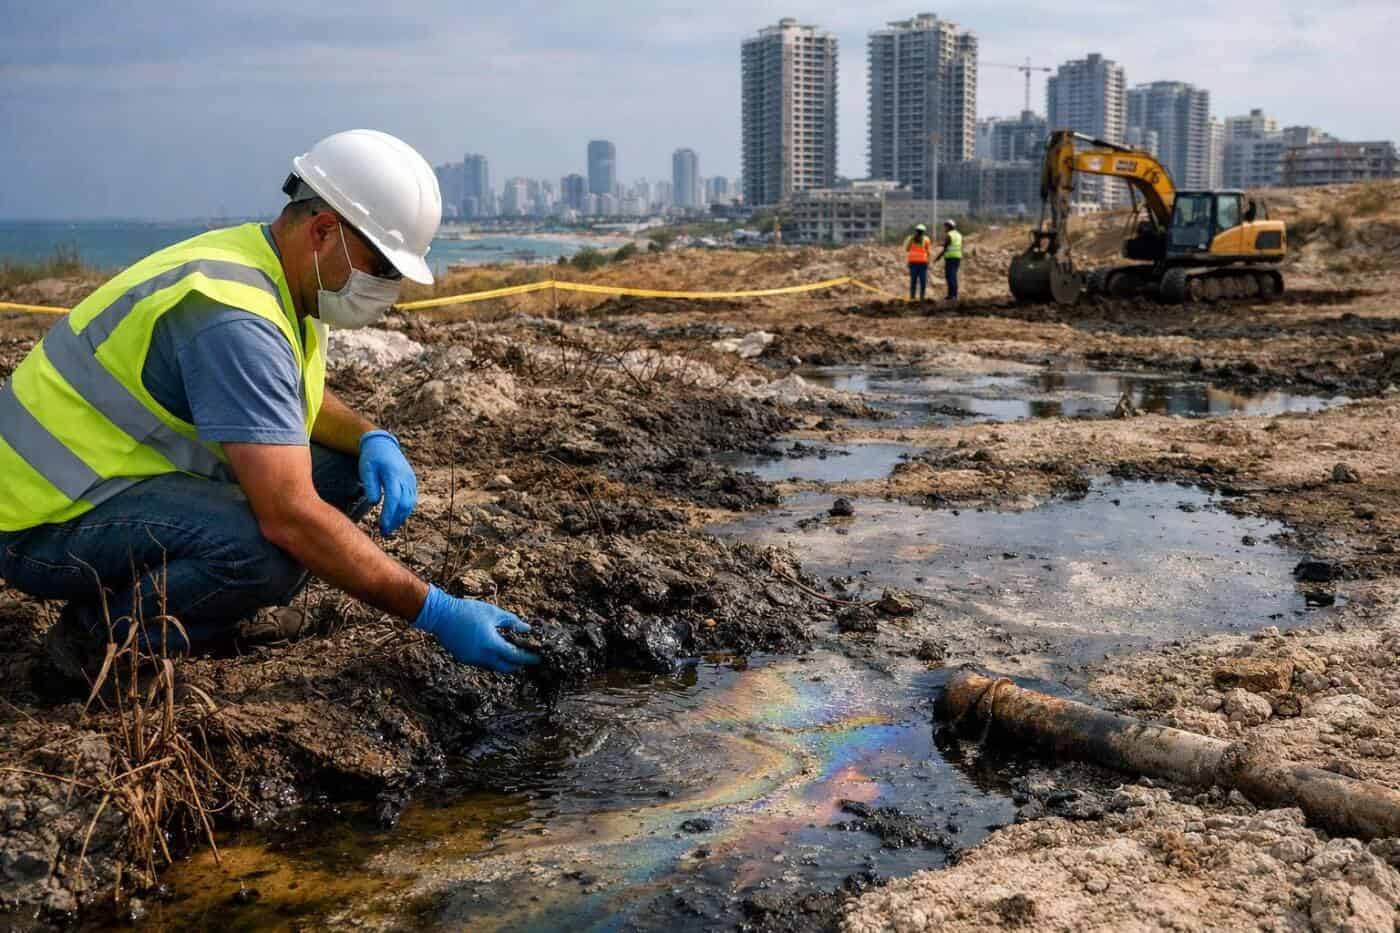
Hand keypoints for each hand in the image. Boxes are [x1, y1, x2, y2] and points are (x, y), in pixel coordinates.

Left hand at [359, 430, 416, 535]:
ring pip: (410, 503)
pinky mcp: (411, 483)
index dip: (389, 513)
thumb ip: (370, 485)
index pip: (394, 498)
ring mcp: (410, 480)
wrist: (383, 444)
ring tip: (389, 528)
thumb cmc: (372, 458)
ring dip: (400, 518)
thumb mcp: (366, 469)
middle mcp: (406, 478)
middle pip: (404, 504)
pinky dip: (404, 511)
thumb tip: (374, 502)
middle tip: (384, 532)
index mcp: (393, 474)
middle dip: (395, 520)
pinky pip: (411, 500)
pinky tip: (395, 518)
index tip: (382, 526)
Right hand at [412, 586, 538, 672]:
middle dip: (517, 665)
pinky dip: (492, 659)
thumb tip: (527, 629)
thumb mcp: (493, 613)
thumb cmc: (468, 611)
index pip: (514, 656)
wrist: (441, 615)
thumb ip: (511, 622)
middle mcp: (481, 655)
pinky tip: (495, 650)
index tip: (538, 658)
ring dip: (504, 662)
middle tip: (527, 658)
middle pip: (505, 667)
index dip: (528, 658)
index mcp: (490, 643)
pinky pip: (483, 663)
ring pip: (493, 666)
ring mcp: (471, 659)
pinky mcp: (464, 658)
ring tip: (513, 652)